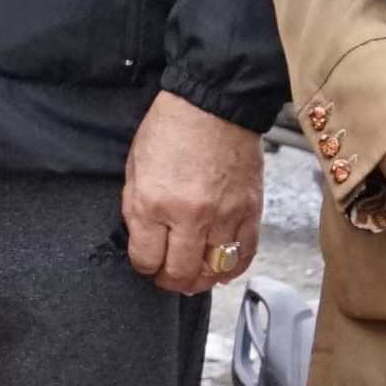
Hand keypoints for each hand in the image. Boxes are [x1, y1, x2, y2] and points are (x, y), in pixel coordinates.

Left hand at [122, 91, 268, 294]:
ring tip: (192, 275)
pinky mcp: (251, 212)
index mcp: (154, 203)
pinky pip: (245, 254)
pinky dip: (232, 267)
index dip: (143, 266)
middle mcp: (190, 216)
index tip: (145, 262)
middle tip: (166, 276)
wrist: (214, 105)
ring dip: (201, 279)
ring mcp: (225, 216)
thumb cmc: (170, 129)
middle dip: (169, 280)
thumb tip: (142, 240)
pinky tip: (221, 268)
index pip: (146, 258)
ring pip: (215, 270)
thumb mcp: (134, 167)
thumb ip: (135, 208)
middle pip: (181, 273)